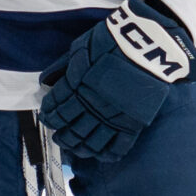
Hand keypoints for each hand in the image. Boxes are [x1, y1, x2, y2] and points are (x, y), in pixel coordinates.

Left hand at [37, 0, 195, 162]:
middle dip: (62, 135)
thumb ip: (64, 67)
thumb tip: (47, 81)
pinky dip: (107, 154)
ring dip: (79, 148)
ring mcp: (111, 116)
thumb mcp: (81, 48)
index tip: (47, 118)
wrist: (147, 42)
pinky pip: (118, 145)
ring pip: (90, 141)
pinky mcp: (132, 122)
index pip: (56, 108)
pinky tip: (101, 156)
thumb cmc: (112, 39)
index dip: (49, 115)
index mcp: (76, 86)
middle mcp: (90, 105)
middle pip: (70, 129)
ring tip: (74, 149)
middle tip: (59, 138)